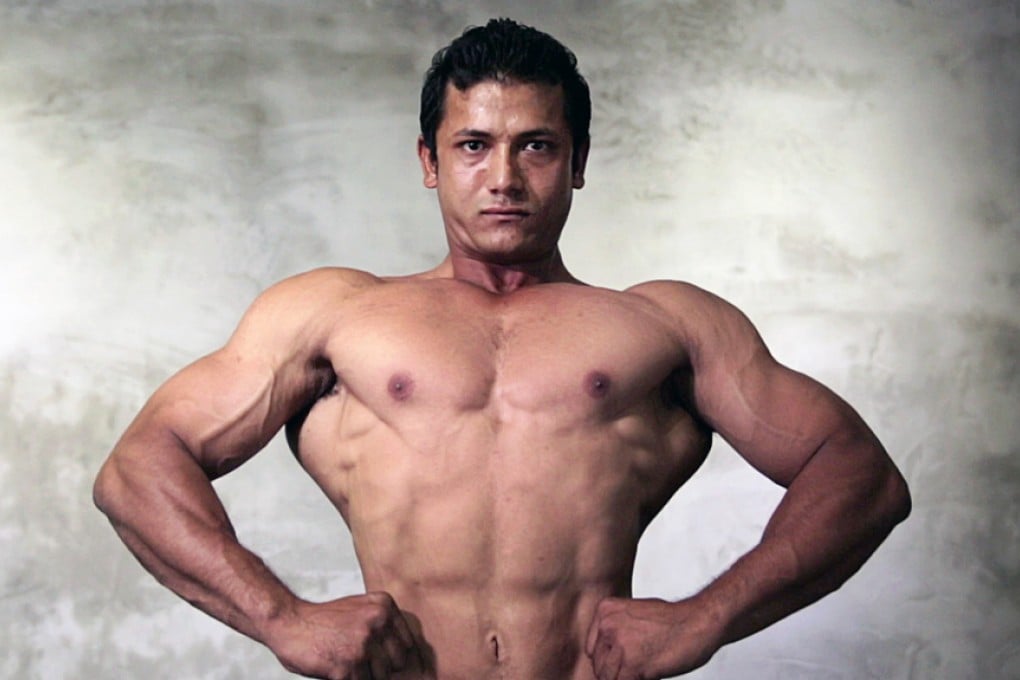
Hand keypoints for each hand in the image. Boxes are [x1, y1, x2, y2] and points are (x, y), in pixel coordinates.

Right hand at [265, 592, 423, 678]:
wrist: (288, 622)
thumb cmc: (323, 621)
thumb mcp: (360, 610)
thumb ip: (384, 626)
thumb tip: (408, 657)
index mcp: (384, 606)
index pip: (408, 644)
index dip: (396, 657)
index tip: (384, 661)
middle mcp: (377, 622)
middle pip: (397, 663)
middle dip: (381, 668)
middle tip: (358, 661)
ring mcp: (363, 645)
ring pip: (380, 677)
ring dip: (364, 675)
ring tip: (345, 663)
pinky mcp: (347, 667)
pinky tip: (336, 670)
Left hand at [585, 596, 723, 679]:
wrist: (699, 622)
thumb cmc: (674, 620)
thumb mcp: (635, 615)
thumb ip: (616, 632)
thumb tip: (606, 658)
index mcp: (605, 611)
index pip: (592, 649)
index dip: (608, 660)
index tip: (623, 662)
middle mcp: (608, 626)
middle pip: (599, 666)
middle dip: (616, 672)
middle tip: (636, 668)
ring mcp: (619, 646)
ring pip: (609, 678)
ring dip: (625, 678)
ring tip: (643, 671)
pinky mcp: (633, 665)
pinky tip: (650, 674)